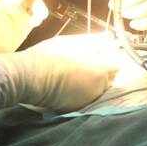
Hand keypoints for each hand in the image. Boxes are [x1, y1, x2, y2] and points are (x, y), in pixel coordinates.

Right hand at [0, 32, 123, 112]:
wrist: (29, 78)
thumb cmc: (51, 56)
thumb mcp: (73, 42)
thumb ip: (95, 41)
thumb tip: (110, 37)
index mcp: (101, 70)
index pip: (117, 65)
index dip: (110, 58)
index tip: (102, 54)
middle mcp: (99, 88)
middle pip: (110, 78)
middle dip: (103, 71)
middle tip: (86, 62)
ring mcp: (88, 100)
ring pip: (98, 89)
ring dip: (93, 82)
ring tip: (76, 72)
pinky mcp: (77, 108)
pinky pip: (86, 97)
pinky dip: (83, 91)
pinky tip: (71, 84)